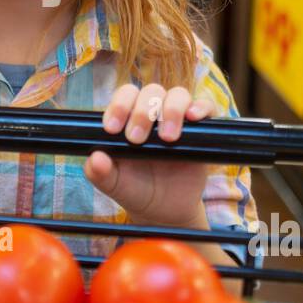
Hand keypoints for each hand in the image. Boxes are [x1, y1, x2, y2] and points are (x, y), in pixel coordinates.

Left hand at [83, 83, 217, 228]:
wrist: (163, 211)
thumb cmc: (134, 190)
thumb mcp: (114, 185)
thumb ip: (99, 173)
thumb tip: (95, 158)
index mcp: (128, 119)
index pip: (125, 96)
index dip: (119, 106)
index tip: (112, 129)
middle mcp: (153, 114)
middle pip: (151, 92)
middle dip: (143, 112)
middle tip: (136, 139)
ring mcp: (178, 120)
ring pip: (177, 95)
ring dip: (171, 111)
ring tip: (167, 138)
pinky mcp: (201, 130)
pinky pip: (206, 108)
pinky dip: (201, 108)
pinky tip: (193, 118)